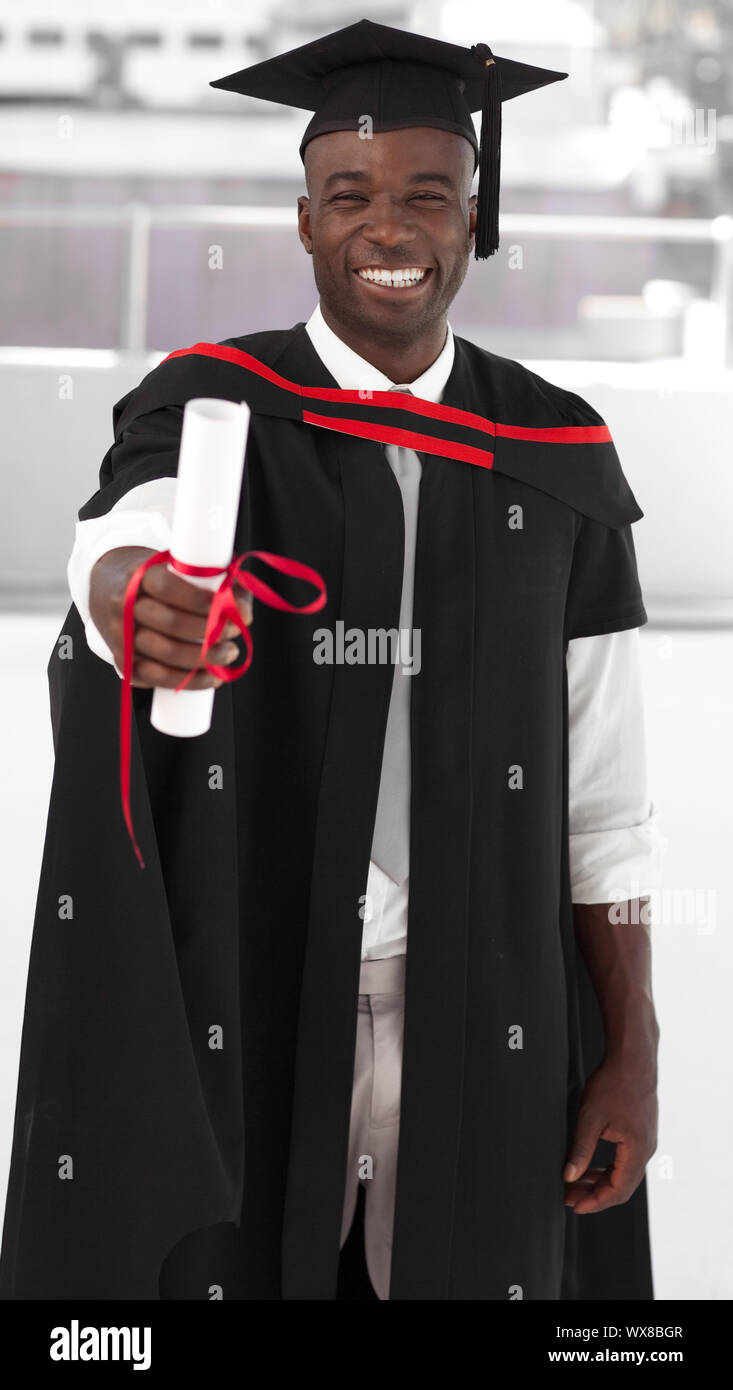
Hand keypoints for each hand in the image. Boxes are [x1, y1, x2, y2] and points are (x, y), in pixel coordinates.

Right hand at [88, 545, 252, 688]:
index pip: (167, 587)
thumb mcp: (176, 568)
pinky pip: (153, 677)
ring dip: (202, 661)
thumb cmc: (155, 578)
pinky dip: (185, 682)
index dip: (199, 600)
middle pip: (169, 623)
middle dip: (209, 633)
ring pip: (163, 655)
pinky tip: (210, 677)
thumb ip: (215, 582)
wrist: (107, 588)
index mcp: (138, 575)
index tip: (227, 607)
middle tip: (233, 635)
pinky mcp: (122, 659)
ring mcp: (119, 635)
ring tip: (228, 655)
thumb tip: (243, 613)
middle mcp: (124, 605)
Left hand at [563, 1045, 657, 1214]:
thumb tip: (569, 1177)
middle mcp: (646, 1150)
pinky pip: (626, 1161)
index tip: (575, 1206)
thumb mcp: (590, 1118)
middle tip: (570, 1197)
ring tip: (575, 1184)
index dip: (595, 1202)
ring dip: (600, 1181)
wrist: (633, 1059)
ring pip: (624, 1174)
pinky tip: (590, 1166)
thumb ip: (580, 1150)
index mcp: (637, 1150)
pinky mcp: (642, 1133)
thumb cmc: (613, 1084)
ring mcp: (646, 1142)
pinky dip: (608, 1169)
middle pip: (622, 1186)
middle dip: (595, 1194)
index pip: (617, 1190)